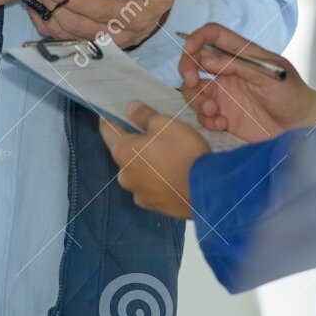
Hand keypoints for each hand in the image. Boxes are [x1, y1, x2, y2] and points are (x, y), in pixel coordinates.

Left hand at [24, 0, 182, 49]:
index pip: (101, 12)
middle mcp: (113, 35)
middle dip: (52, 0)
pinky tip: (33, 0)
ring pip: (63, 30)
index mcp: (133, 19)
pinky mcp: (83, 42)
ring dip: (43, 7)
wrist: (151, 17)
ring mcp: (96, 41)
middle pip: (75, 22)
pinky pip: (57, 35)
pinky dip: (41, 19)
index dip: (78, 2)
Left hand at [99, 102, 208, 219]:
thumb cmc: (182, 151)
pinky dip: (159, 179)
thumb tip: (129, 108)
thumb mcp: (164, 123)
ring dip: (147, 163)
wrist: (208, 191)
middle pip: (125, 153)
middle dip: (135, 143)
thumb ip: (143, 115)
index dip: (110, 118)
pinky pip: (153, 187)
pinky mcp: (156, 207)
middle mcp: (125, 176)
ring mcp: (140, 194)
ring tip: (168, 156)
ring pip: (139, 172)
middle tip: (153, 133)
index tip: (114, 110)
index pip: (107, 130)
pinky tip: (173, 175)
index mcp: (122, 152)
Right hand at [178, 23, 315, 143]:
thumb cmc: (292, 95)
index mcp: (242, 54)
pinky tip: (222, 124)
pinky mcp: (224, 115)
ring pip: (194, 89)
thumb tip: (205, 59)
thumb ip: (239, 65)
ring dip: (196, 99)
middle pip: (195, 61)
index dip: (198, 37)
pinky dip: (206, 119)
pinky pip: (202, 114)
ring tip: (214, 111)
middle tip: (192, 83)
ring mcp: (225, 94)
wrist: (301, 127)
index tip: (190, 51)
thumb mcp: (270, 76)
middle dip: (187, 69)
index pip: (214, 35)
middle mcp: (228, 71)